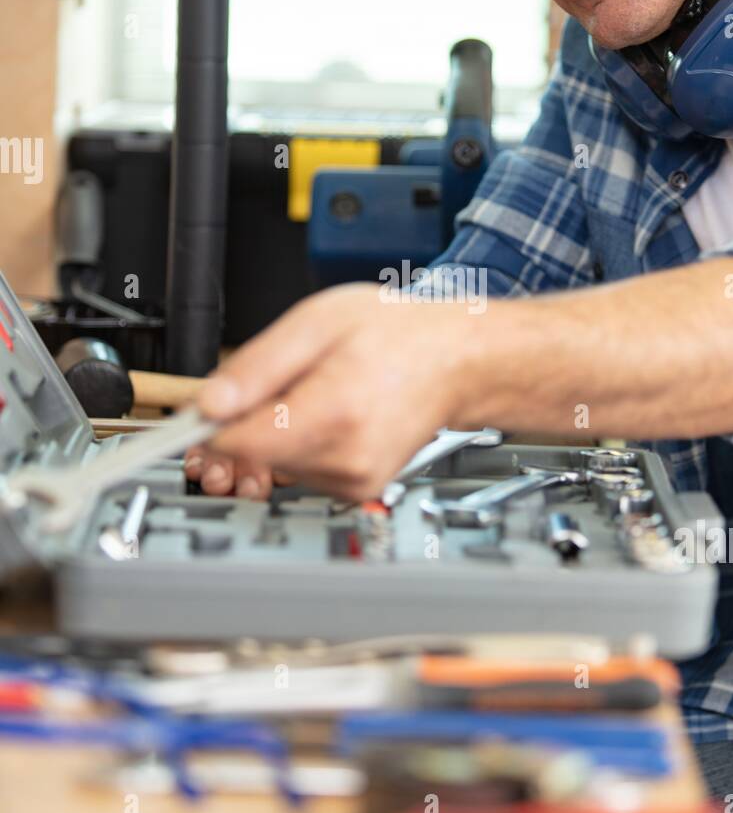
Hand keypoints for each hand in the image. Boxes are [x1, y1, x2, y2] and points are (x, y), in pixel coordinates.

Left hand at [194, 282, 482, 499]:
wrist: (455, 362)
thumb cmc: (397, 336)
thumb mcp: (318, 322)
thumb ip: (258, 365)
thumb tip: (208, 403)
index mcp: (334, 413)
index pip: (238, 443)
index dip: (208, 424)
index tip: (197, 411)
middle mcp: (346, 458)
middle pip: (252, 457)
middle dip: (245, 423)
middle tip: (268, 385)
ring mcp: (354, 481)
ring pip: (273, 466)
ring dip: (274, 434)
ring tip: (311, 392)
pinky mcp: (357, 490)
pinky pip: (300, 471)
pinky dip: (299, 446)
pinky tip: (325, 414)